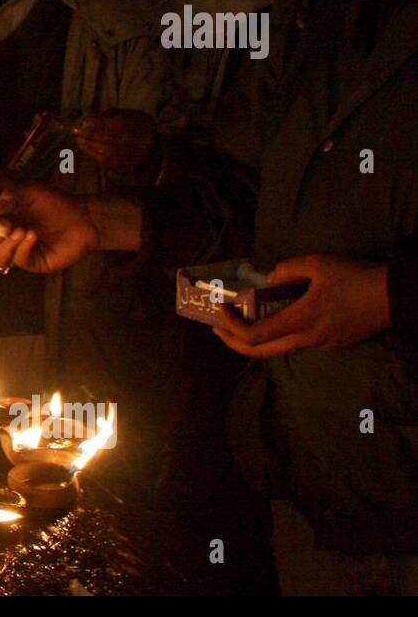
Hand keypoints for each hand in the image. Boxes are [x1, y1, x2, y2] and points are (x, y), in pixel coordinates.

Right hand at [0, 182, 99, 274]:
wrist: (82, 216)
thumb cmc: (55, 202)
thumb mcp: (29, 192)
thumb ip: (8, 198)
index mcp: (1, 221)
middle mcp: (6, 238)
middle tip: (8, 223)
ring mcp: (19, 252)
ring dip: (4, 246)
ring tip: (20, 231)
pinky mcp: (34, 263)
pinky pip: (19, 262)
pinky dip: (22, 249)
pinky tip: (33, 236)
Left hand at [73, 110, 158, 176]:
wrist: (151, 142)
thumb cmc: (134, 124)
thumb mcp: (124, 114)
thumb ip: (107, 117)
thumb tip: (86, 123)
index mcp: (145, 125)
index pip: (120, 124)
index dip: (100, 124)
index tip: (83, 122)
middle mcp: (145, 142)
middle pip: (114, 140)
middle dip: (92, 136)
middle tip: (76, 133)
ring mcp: (140, 157)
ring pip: (112, 153)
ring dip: (92, 147)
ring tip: (79, 140)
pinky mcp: (133, 166)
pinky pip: (111, 163)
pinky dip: (96, 156)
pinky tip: (86, 149)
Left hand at [214, 254, 389, 357]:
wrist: (397, 297)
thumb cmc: (357, 278)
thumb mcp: (318, 264)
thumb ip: (287, 269)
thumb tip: (269, 277)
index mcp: (300, 322)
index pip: (253, 335)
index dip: (231, 325)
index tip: (221, 308)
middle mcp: (307, 340)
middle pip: (259, 352)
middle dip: (233, 341)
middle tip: (218, 326)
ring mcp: (320, 345)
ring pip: (278, 349)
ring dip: (254, 338)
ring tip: (241, 320)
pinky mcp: (331, 343)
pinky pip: (296, 343)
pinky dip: (276, 335)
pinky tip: (272, 318)